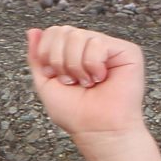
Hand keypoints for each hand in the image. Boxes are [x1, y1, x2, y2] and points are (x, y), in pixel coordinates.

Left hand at [28, 25, 145, 139]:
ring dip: (75, 66)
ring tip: (86, 82)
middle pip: (63, 31)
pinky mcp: (128, 51)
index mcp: (73, 52)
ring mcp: (110, 48)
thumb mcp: (44, 81)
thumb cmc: (74, 112)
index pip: (53, 32)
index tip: (54, 76)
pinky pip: (97, 43)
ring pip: (79, 36)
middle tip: (71, 81)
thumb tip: (32, 30)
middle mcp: (91, 46)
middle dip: (59, 60)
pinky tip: (100, 78)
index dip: (46, 53)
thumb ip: (37, 56)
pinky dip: (92, 65)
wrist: (97, 129)